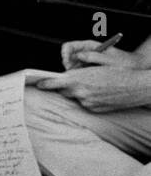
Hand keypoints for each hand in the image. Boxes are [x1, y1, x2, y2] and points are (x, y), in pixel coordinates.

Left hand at [34, 65, 150, 112]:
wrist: (138, 86)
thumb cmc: (119, 72)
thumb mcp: (98, 65)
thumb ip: (79, 69)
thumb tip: (65, 73)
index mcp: (80, 78)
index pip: (55, 82)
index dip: (44, 83)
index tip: (37, 83)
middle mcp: (81, 91)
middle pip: (63, 90)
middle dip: (65, 86)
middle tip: (74, 81)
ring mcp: (87, 102)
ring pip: (75, 97)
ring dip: (78, 92)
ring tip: (94, 86)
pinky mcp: (94, 109)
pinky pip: (85, 104)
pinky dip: (88, 99)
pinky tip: (100, 93)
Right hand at [61, 39, 142, 70]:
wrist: (133, 68)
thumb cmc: (123, 62)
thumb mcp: (110, 59)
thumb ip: (94, 56)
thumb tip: (78, 56)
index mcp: (89, 46)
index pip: (69, 46)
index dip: (65, 54)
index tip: (68, 63)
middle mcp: (85, 52)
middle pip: (67, 57)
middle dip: (67, 65)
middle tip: (74, 73)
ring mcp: (85, 62)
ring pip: (71, 66)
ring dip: (72, 73)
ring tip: (82, 78)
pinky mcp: (87, 70)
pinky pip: (77, 73)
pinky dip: (78, 77)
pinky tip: (86, 81)